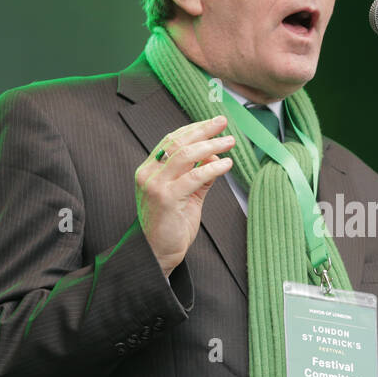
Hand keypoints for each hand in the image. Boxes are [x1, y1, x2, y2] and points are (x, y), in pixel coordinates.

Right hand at [136, 116, 234, 275]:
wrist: (158, 254)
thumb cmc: (171, 226)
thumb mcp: (187, 196)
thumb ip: (199, 176)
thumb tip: (216, 157)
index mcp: (150, 169)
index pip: (171, 140)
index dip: (194, 128)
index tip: (213, 122)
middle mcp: (148, 174)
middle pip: (178, 142)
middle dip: (203, 129)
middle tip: (223, 122)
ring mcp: (155, 185)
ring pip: (185, 155)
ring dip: (210, 145)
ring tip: (229, 142)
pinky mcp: (166, 198)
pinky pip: (194, 176)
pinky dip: (213, 168)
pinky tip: (227, 164)